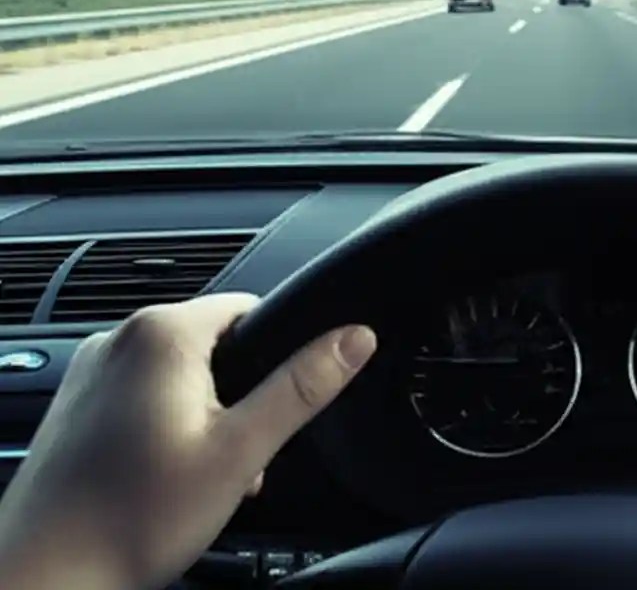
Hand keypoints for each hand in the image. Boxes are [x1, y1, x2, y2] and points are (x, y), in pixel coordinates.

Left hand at [0, 294, 376, 589]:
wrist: (45, 574)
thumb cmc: (133, 518)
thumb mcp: (242, 450)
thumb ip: (302, 388)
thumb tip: (355, 338)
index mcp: (163, 334)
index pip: (250, 308)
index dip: (279, 356)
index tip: (277, 408)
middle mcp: (120, 340)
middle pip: (216, 345)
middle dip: (242, 397)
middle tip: (240, 457)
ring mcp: (91, 371)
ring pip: (182, 374)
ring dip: (208, 417)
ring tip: (202, 477)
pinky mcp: (77, 405)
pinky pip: (144, 396)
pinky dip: (169, 428)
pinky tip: (167, 479)